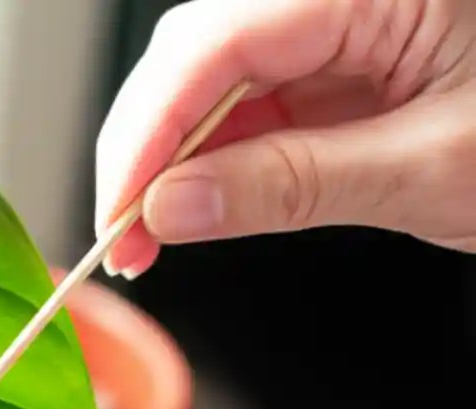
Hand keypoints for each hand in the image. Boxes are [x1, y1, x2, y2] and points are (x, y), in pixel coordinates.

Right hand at [98, 0, 475, 278]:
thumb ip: (293, 185)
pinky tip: (195, 205)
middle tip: (125, 237)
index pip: (217, 43)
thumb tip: (175, 207)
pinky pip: (251, 102)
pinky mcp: (339, 62)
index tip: (117, 208)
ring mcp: (339, 25)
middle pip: (196, 52)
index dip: (149, 128)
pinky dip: (215, 160)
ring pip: (211, 80)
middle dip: (147, 147)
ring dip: (171, 160)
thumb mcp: (435, 171)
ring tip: (152, 236)